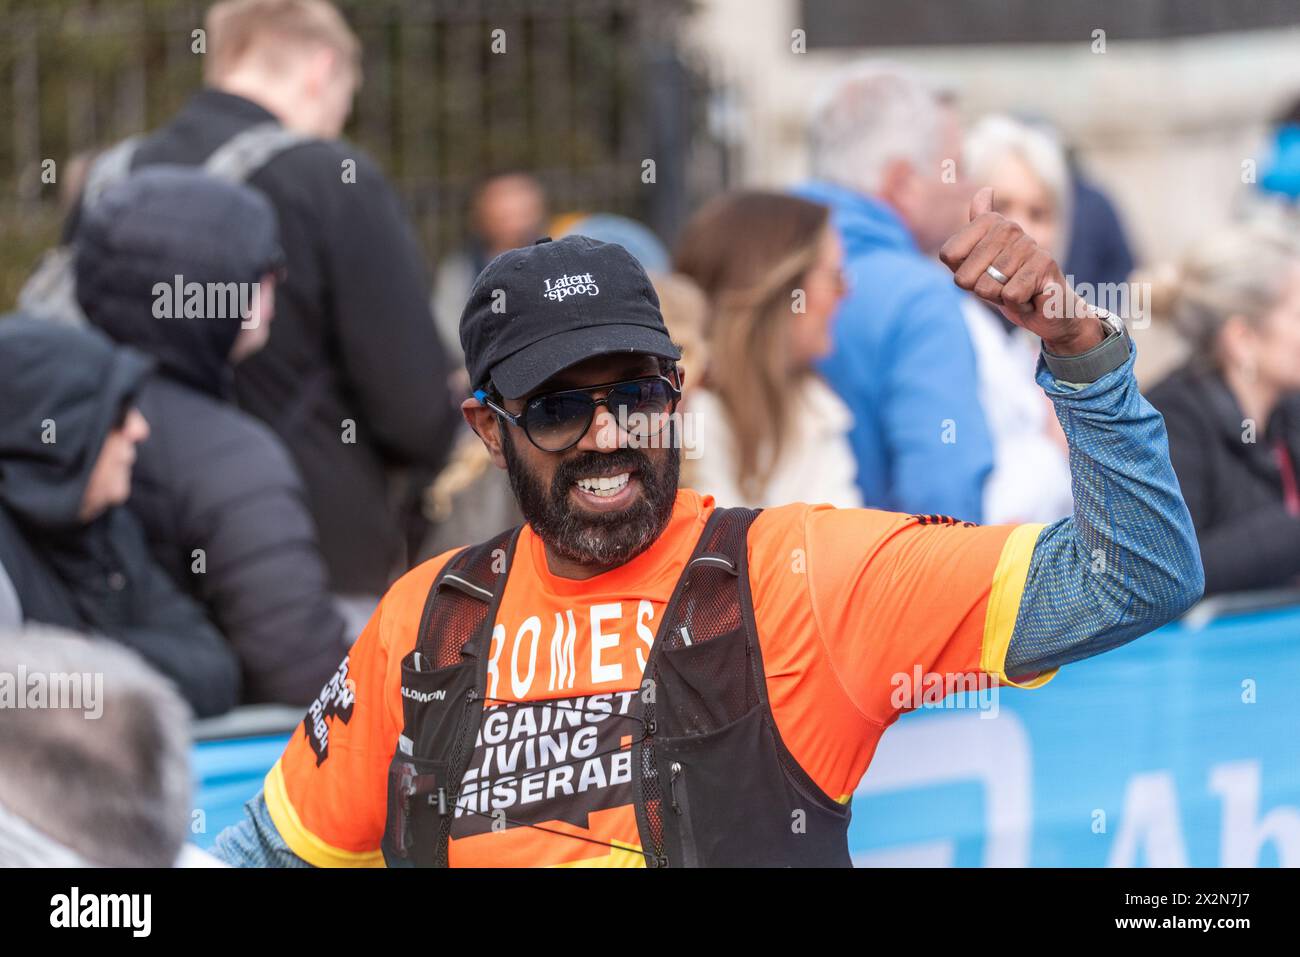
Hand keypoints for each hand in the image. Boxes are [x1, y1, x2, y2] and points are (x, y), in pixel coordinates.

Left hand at [939, 188, 1106, 355]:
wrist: (1050, 309)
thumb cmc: (1009, 286)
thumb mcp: (978, 265)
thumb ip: (967, 239)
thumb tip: (985, 190)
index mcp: (990, 223)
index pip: (948, 255)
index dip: (960, 274)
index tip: (980, 274)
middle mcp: (1009, 228)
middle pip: (964, 276)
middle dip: (980, 290)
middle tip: (1001, 286)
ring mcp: (1028, 245)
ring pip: (987, 287)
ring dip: (1000, 298)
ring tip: (1017, 290)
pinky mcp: (1045, 264)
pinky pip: (1010, 295)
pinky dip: (1018, 304)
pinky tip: (1030, 297)